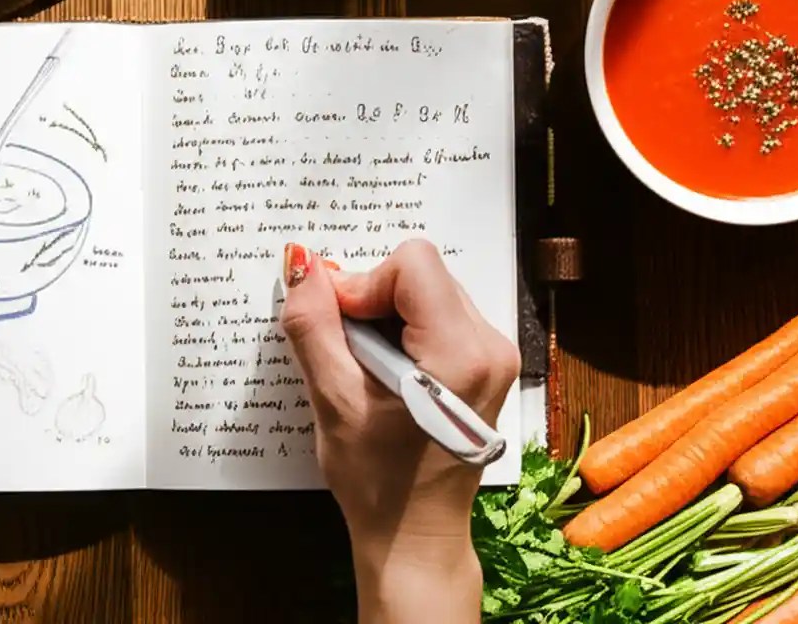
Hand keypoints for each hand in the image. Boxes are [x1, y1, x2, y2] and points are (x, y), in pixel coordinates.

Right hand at [278, 238, 518, 622]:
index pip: (412, 263)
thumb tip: (302, 262)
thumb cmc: (375, 479)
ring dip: (386, 318)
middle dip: (374, 302)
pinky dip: (404, 332)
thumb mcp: (333, 398)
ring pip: (428, 292)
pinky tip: (386, 374)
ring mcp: (495, 355)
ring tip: (367, 369)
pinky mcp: (487, 365)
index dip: (362, 285)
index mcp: (462, 352)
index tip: (339, 331)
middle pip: (422, 274)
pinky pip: (439, 317)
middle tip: (349, 353)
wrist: (414, 535)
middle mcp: (492, 344)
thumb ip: (313, 323)